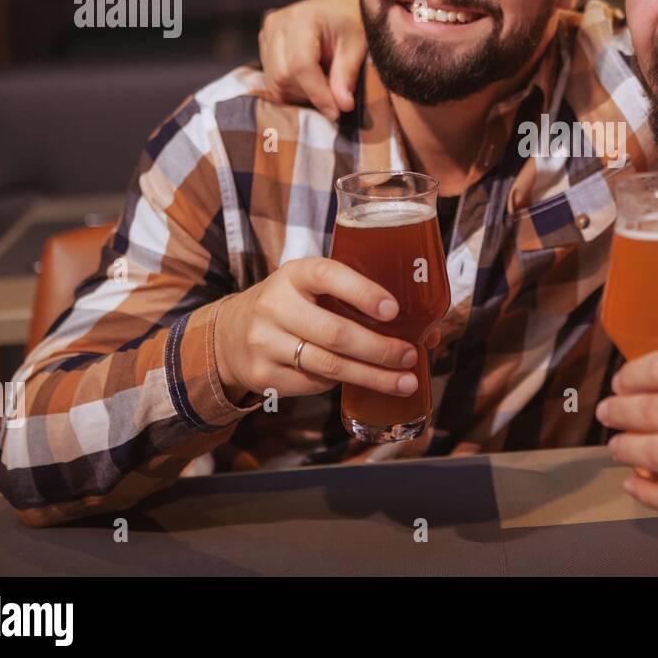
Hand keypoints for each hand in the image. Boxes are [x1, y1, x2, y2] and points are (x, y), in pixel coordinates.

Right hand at [214, 257, 436, 404]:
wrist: (230, 334)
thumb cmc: (295, 305)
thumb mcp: (315, 288)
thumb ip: (359, 299)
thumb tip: (427, 330)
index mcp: (295, 273)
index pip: (329, 275)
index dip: (362, 292)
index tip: (393, 309)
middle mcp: (275, 305)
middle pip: (335, 333)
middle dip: (380, 349)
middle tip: (410, 357)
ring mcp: (265, 342)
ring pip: (328, 366)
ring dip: (372, 376)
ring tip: (404, 382)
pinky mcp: (263, 376)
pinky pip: (314, 384)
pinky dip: (343, 384)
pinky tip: (362, 382)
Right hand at [258, 0, 366, 120]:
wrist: (343, 8)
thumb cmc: (354, 23)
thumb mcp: (357, 47)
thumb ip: (346, 75)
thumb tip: (341, 106)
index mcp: (300, 19)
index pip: (300, 65)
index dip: (318, 93)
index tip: (337, 111)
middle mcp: (276, 25)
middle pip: (282, 76)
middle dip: (309, 95)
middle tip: (334, 100)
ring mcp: (266, 35)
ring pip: (275, 82)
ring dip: (301, 94)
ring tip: (325, 86)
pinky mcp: (265, 46)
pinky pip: (272, 80)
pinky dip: (292, 89)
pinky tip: (312, 82)